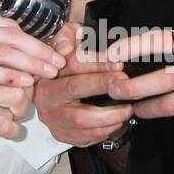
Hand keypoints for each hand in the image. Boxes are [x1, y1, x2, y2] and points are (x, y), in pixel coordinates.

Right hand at [0, 7, 64, 87]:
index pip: (4, 24)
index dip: (28, 37)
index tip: (45, 47)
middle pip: (10, 36)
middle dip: (37, 49)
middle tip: (58, 61)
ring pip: (2, 51)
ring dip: (29, 62)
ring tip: (49, 72)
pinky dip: (4, 73)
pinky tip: (20, 80)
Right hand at [32, 24, 134, 145]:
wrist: (56, 99)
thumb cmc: (68, 71)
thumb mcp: (68, 46)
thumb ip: (69, 37)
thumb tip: (67, 45)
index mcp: (47, 72)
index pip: (72, 65)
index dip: (97, 63)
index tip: (118, 63)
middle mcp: (46, 96)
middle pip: (75, 89)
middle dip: (103, 85)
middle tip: (125, 84)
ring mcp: (53, 118)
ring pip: (83, 119)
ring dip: (110, 114)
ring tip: (128, 107)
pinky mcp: (62, 135)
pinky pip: (87, 136)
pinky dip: (106, 130)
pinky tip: (117, 121)